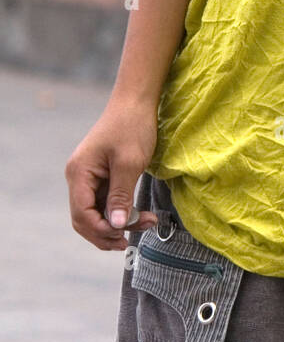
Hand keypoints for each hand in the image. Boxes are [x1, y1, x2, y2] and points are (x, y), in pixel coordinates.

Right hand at [65, 97, 160, 248]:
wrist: (137, 101)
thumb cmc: (132, 126)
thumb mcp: (130, 163)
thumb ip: (121, 196)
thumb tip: (116, 226)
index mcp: (79, 173)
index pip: (81, 214)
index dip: (100, 230)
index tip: (124, 235)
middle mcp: (78, 177)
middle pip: (85, 218)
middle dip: (108, 232)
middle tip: (131, 240)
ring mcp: (89, 177)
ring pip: (97, 213)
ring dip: (118, 223)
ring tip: (145, 223)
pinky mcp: (102, 176)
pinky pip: (106, 202)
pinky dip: (121, 211)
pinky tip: (140, 215)